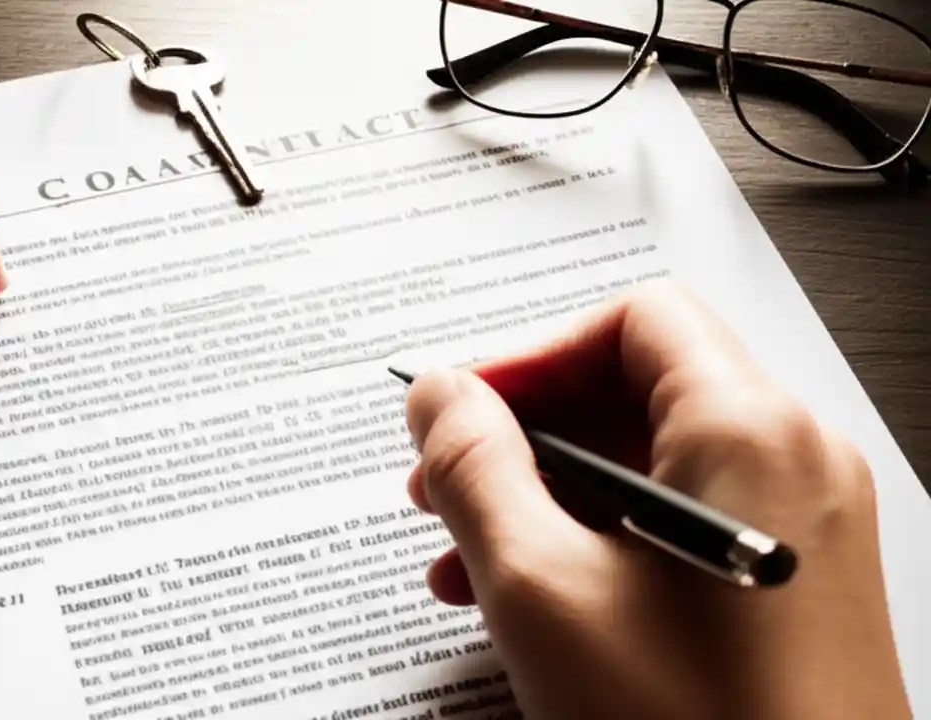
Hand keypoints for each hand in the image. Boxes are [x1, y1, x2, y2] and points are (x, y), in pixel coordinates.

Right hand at [403, 280, 910, 718]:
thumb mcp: (540, 589)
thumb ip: (475, 468)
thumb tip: (441, 397)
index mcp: (750, 435)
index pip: (632, 321)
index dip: (532, 354)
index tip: (462, 408)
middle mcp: (792, 466)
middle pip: (636, 389)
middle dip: (525, 433)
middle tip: (448, 478)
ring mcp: (796, 530)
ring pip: (647, 466)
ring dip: (546, 495)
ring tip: (468, 553)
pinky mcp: (783, 587)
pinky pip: (673, 527)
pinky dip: (593, 543)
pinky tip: (528, 598)